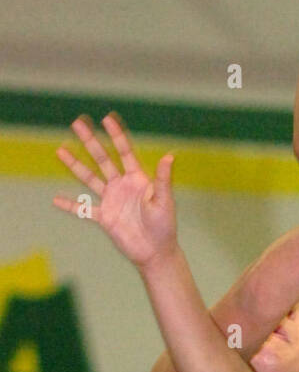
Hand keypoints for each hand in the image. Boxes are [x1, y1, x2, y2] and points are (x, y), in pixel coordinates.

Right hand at [54, 114, 177, 269]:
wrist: (155, 252)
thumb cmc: (164, 226)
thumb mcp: (165, 201)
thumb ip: (163, 180)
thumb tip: (169, 156)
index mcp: (137, 179)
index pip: (125, 152)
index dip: (116, 135)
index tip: (106, 118)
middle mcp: (121, 185)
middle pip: (102, 159)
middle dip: (90, 141)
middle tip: (77, 123)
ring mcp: (111, 200)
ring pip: (89, 178)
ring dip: (75, 165)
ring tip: (60, 150)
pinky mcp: (104, 217)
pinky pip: (84, 209)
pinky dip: (71, 205)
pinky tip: (56, 199)